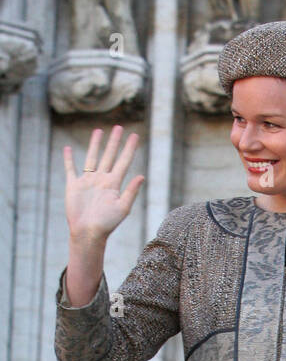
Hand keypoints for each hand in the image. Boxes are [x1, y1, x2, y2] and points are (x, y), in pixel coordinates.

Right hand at [63, 126, 144, 242]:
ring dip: (95, 144)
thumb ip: (131, 191)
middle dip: (114, 142)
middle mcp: (102, 180)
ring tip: (99, 131)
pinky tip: (68, 148)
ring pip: (92, 157)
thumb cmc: (107, 224)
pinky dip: (68, 159)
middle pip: (109, 156)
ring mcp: (88, 181)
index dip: (129, 149)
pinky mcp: (74, 185)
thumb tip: (142, 175)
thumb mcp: (122, 208)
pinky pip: (70, 169)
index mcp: (114, 184)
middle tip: (119, 127)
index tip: (135, 136)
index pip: (124, 162)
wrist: (88, 233)